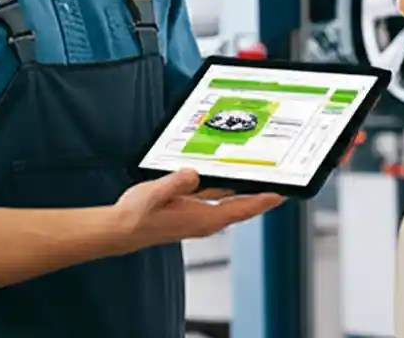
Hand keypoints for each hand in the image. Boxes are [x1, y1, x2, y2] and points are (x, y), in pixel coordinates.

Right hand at [109, 169, 283, 253]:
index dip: (261, 201)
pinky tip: (225, 177)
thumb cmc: (136, 216)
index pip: (240, 208)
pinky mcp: (191, 213)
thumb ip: (175, 182)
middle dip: (259, 195)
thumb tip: (193, 173)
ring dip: (243, 191)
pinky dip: (226, 190)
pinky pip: (216, 200)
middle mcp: (205, 221)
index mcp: (202, 219)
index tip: (281, 194)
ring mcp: (199, 218)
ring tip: (258, 176)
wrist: (121, 229)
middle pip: (240, 206)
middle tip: (281, 182)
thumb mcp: (154, 193)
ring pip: (229, 202)